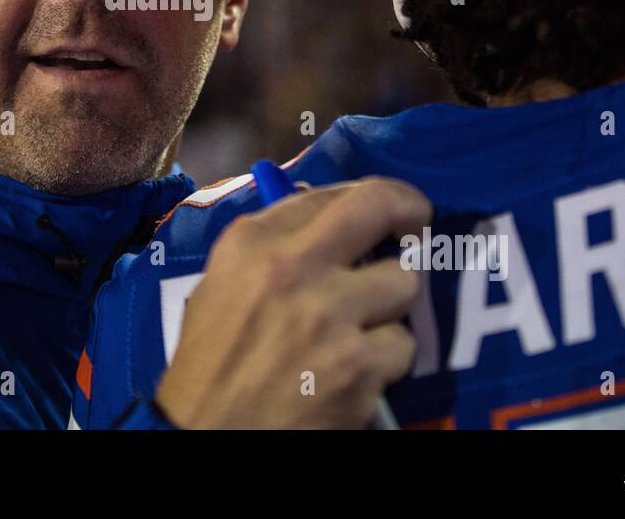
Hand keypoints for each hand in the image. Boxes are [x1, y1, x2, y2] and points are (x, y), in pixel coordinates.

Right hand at [154, 176, 430, 428]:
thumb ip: (275, 242)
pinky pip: (402, 346)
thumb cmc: (213, 357)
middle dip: (410, 213)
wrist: (207, 432)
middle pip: (382, 208)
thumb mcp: (223, 281)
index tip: (390, 208)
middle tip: (416, 228)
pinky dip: (383, 362)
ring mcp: (330, 317)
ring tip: (358, 328)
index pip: (336, 192)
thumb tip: (332, 212)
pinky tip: (351, 372)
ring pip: (403, 285)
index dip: (373, 197)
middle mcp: (293, 267)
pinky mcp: (357, 368)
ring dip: (388, 308)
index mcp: (254, 241)